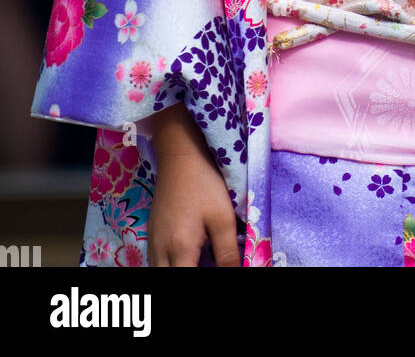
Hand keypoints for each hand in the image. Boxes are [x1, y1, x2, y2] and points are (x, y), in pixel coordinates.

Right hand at [147, 103, 241, 266]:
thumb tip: (240, 272)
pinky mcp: (151, 234)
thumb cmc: (204, 183)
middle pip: (169, 279)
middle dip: (189, 275)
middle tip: (209, 264)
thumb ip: (228, 253)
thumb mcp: (223, 218)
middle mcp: (160, 251)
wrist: (180, 155)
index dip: (203, 281)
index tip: (216, 268)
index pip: (187, 282)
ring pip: (159, 272)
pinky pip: (156, 263)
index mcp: (179, 250)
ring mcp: (152, 243)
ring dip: (179, 271)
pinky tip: (187, 258)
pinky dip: (171, 266)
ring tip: (200, 261)